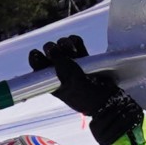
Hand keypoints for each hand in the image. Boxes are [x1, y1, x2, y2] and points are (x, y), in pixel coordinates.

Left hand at [27, 34, 142, 144]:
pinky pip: (77, 45)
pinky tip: (77, 44)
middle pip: (51, 53)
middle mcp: (60, 73)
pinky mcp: (86, 61)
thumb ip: (62, 65)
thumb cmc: (88, 97)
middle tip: (59, 52)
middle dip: (53, 49)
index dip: (36, 58)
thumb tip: (53, 49)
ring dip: (65, 43)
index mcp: (52, 82)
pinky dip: (76, 42)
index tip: (38, 54)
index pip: (38, 66)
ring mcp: (73, 66)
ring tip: (71, 48)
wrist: (109, 102)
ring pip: (63, 47)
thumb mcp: (72, 83)